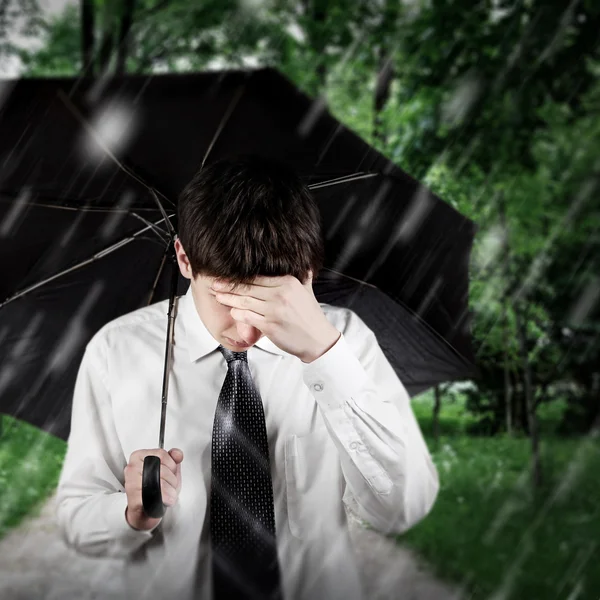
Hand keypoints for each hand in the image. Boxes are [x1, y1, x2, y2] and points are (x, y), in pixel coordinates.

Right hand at [124, 447, 183, 530]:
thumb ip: (174, 458)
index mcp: (139, 456)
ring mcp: (131, 482)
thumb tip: (177, 454)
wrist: (145, 512)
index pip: (161, 454)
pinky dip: (164, 499)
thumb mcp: (169, 470)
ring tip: (166, 494)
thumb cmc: (156, 490)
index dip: (171, 465)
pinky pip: (156, 495)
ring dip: (169, 491)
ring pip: (159, 482)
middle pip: (162, 468)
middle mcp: (132, 467)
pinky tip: (163, 500)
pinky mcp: (133, 498)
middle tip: (168, 486)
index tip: (169, 472)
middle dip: (171, 479)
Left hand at [211, 271, 340, 362]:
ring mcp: (274, 310)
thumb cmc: (311, 316)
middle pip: (248, 287)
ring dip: (228, 298)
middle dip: (229, 285)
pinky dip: (238, 313)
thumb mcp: (308, 291)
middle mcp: (280, 294)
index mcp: (288, 282)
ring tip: (218, 296)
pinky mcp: (270, 325)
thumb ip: (303, 276)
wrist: (318, 339)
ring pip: (245, 301)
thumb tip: (305, 264)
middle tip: (215, 284)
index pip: (257, 276)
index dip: (239, 276)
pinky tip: (232, 311)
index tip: (227, 275)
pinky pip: (248, 317)